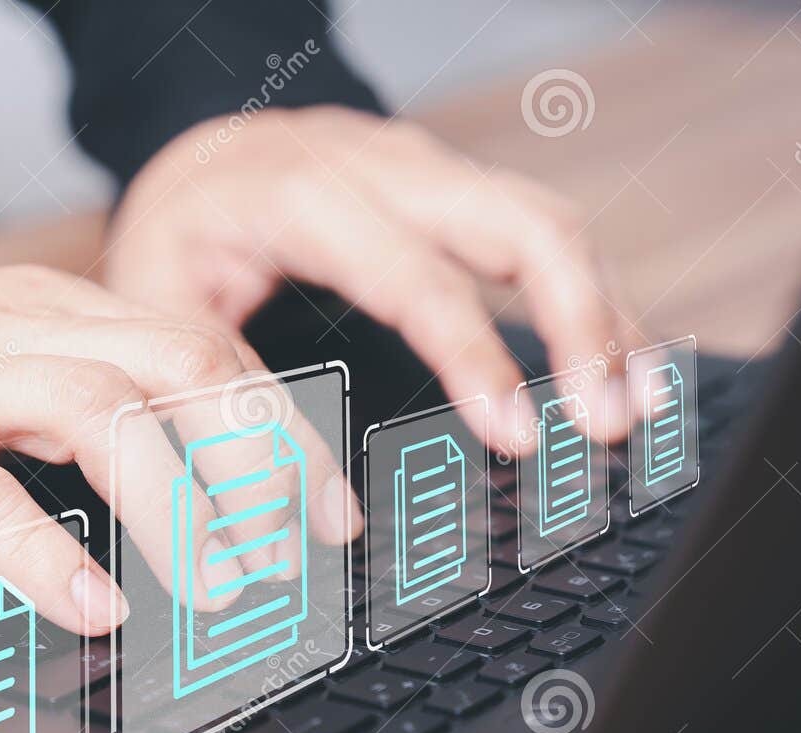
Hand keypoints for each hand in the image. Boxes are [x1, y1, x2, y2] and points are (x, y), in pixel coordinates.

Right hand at [0, 267, 354, 634]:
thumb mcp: (2, 380)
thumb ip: (91, 409)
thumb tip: (203, 488)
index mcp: (55, 311)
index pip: (202, 349)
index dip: (281, 434)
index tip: (329, 515)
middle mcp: (14, 329)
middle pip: (175, 365)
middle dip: (255, 465)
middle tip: (292, 559)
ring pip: (95, 414)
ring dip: (175, 507)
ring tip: (219, 591)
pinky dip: (43, 552)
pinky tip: (90, 606)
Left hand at [103, 107, 642, 449]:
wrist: (197, 158)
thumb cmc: (175, 239)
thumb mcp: (161, 310)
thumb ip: (226, 394)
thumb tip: (304, 506)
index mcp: (300, 194)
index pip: (412, 273)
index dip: (473, 356)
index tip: (515, 437)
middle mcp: (383, 165)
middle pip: (518, 222)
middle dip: (579, 325)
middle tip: (605, 426)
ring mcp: (431, 170)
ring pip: (548, 221)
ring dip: (606, 313)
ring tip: (639, 406)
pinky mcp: (457, 189)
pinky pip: (542, 231)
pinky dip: (591, 296)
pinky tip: (620, 359)